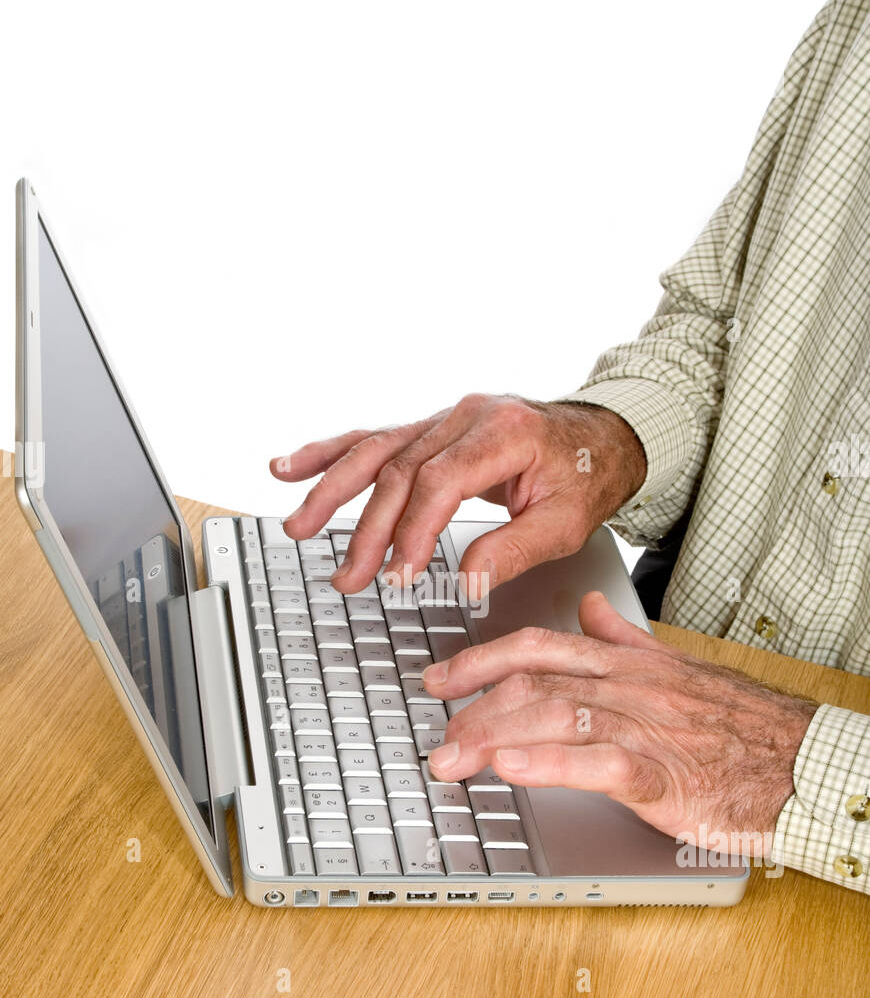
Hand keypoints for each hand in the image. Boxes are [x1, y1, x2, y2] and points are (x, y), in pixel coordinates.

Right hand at [270, 394, 645, 592]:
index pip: (441, 482)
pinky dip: (330, 454)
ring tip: (298, 526)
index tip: (399, 575)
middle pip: (400, 470)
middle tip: (349, 577)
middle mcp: (466, 415)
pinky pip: (374, 438)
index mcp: (505, 432)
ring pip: (375, 451)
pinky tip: (291, 467)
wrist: (601, 437)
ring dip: (330, 490)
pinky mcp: (430, 430)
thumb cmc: (585, 476)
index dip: (414, 531)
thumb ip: (513, 550)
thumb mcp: (565, 522)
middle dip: (368, 529)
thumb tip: (465, 582)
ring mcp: (444, 419)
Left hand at [424, 591, 816, 857]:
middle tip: (432, 736)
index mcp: (627, 664)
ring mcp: (646, 729)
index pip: (540, 647)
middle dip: (473, 706)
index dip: (480, 660)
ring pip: (556, 716)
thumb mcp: (679, 668)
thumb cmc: (742, 724)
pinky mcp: (664, 776)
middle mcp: (629, 688)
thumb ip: (626, 640)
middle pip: (534, 681)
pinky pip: (599, 763)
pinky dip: (549, 763)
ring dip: (493, 737)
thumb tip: (590, 610)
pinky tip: (511, 769)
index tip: (437, 680)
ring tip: (451, 758)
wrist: (802, 760)